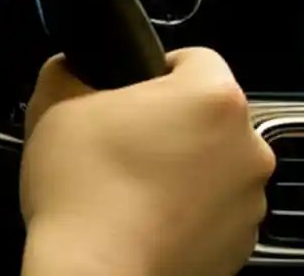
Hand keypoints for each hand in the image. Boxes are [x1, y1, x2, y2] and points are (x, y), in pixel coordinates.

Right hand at [20, 49, 273, 275]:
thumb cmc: (82, 194)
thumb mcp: (53, 104)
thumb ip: (69, 70)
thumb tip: (72, 68)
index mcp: (212, 97)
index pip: (193, 58)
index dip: (153, 70)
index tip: (126, 92)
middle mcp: (247, 147)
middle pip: (207, 115)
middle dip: (168, 123)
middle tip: (119, 141)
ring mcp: (250, 202)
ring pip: (213, 165)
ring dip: (180, 168)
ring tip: (126, 186)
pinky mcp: (242, 246)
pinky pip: (213, 211)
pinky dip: (185, 212)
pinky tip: (141, 219)